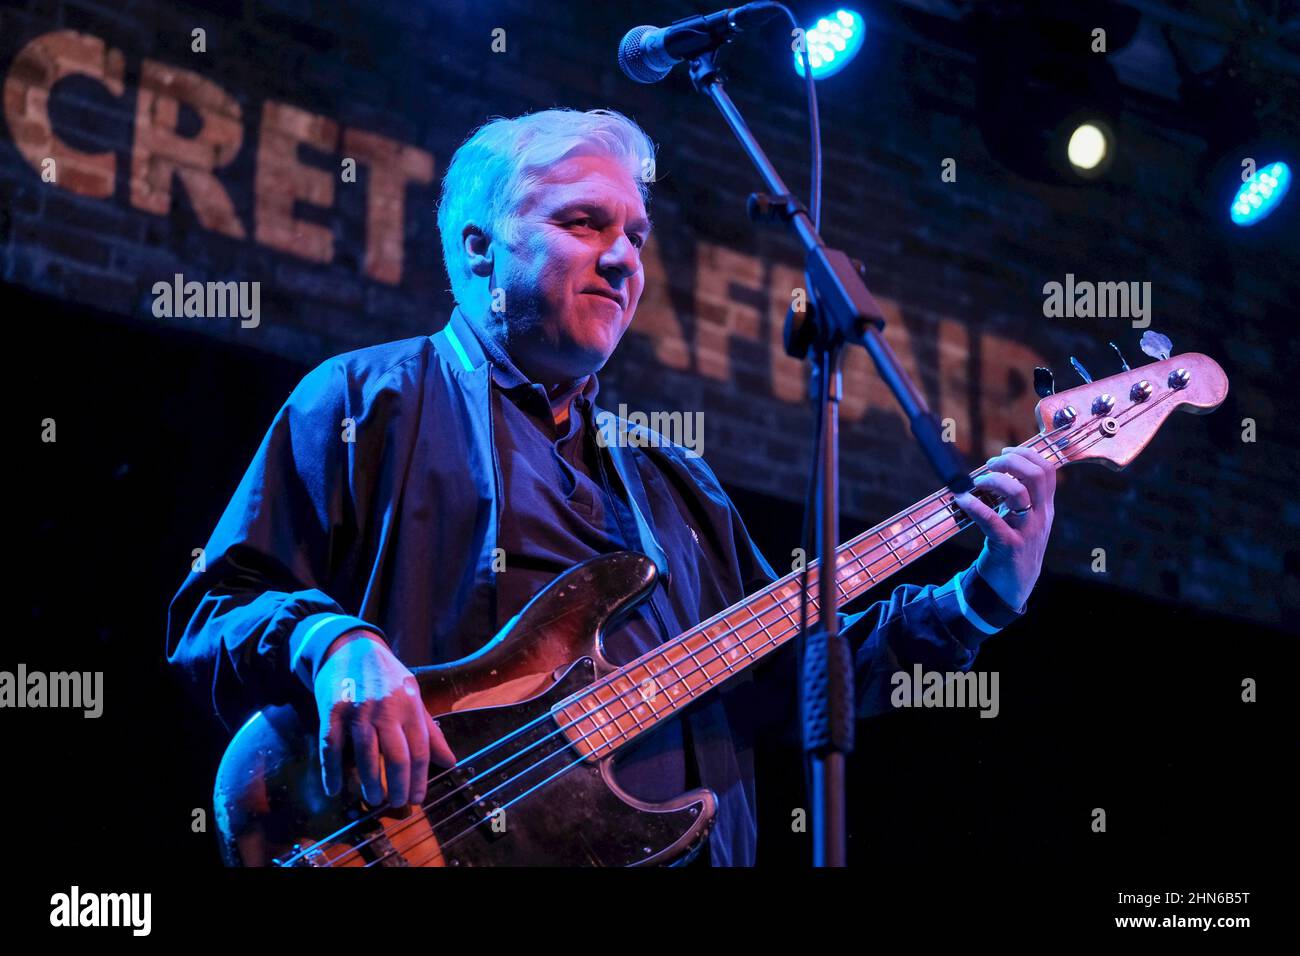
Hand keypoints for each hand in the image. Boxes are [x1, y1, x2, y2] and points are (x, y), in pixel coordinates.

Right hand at [313, 629, 456, 809]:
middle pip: (396, 756)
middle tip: (396, 803)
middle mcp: (386, 709)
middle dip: (398, 785)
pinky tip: (335, 789)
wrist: (351, 646)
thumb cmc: (387, 676)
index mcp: (409, 706)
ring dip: (369, 783)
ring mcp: (358, 710)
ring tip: (373, 799)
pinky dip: (332, 771)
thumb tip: (450, 761)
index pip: (420, 749)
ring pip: (366, 755)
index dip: (420, 778)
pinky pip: (332, 747)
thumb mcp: (414, 695)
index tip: (417, 798)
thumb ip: (430, 730)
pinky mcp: (333, 711)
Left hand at [953, 445, 1056, 610]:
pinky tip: (962, 500)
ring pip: (1018, 493)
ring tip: (978, 482)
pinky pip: (992, 521)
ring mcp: (1027, 531)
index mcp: (1045, 508)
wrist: (1013, 586)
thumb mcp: (1023, 519)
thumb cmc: (1013, 546)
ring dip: (994, 480)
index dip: (1027, 454)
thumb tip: (999, 468)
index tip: (1006, 451)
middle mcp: (1041, 517)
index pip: (1047, 470)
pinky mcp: (1010, 546)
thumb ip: (1018, 497)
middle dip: (1011, 462)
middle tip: (990, 464)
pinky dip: (975, 506)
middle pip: (1036, 476)